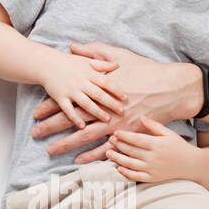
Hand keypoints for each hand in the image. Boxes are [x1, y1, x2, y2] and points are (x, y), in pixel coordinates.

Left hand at [31, 43, 199, 160]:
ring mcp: (116, 122)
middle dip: (51, 127)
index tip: (36, 112)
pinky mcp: (128, 133)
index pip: (70, 98)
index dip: (51, 106)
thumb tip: (72, 48)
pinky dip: (91, 155)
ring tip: (49, 150)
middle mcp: (105, 106)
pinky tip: (78, 161)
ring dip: (65, 144)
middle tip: (35, 133)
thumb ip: (93, 53)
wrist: (173, 88)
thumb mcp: (118, 55)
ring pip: (85, 135)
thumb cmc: (146, 69)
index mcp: (99, 88)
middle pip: (72, 118)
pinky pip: (106, 147)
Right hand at [35, 50, 126, 130]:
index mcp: (89, 73)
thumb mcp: (86, 60)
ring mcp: (70, 90)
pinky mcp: (60, 97)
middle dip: (111, 103)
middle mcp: (80, 82)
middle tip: (122, 111)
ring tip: (107, 119)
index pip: (105, 82)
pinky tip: (82, 126)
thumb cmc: (69, 62)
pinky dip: (74, 117)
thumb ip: (102, 64)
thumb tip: (117, 65)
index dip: (116, 90)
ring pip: (85, 103)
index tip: (126, 98)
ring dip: (97, 112)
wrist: (46, 64)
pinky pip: (68, 109)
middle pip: (98, 94)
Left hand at [106, 116, 199, 183]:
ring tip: (108, 153)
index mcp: (157, 144)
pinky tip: (118, 168)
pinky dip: (126, 173)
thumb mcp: (168, 133)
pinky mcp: (153, 178)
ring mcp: (153, 169)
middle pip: (131, 151)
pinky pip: (136, 176)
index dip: (124, 136)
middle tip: (109, 140)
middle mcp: (154, 157)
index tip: (115, 132)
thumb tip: (140, 117)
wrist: (192, 165)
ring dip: (117, 158)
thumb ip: (153, 125)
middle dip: (118, 145)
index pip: (136, 139)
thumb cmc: (179, 146)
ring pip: (130, 164)